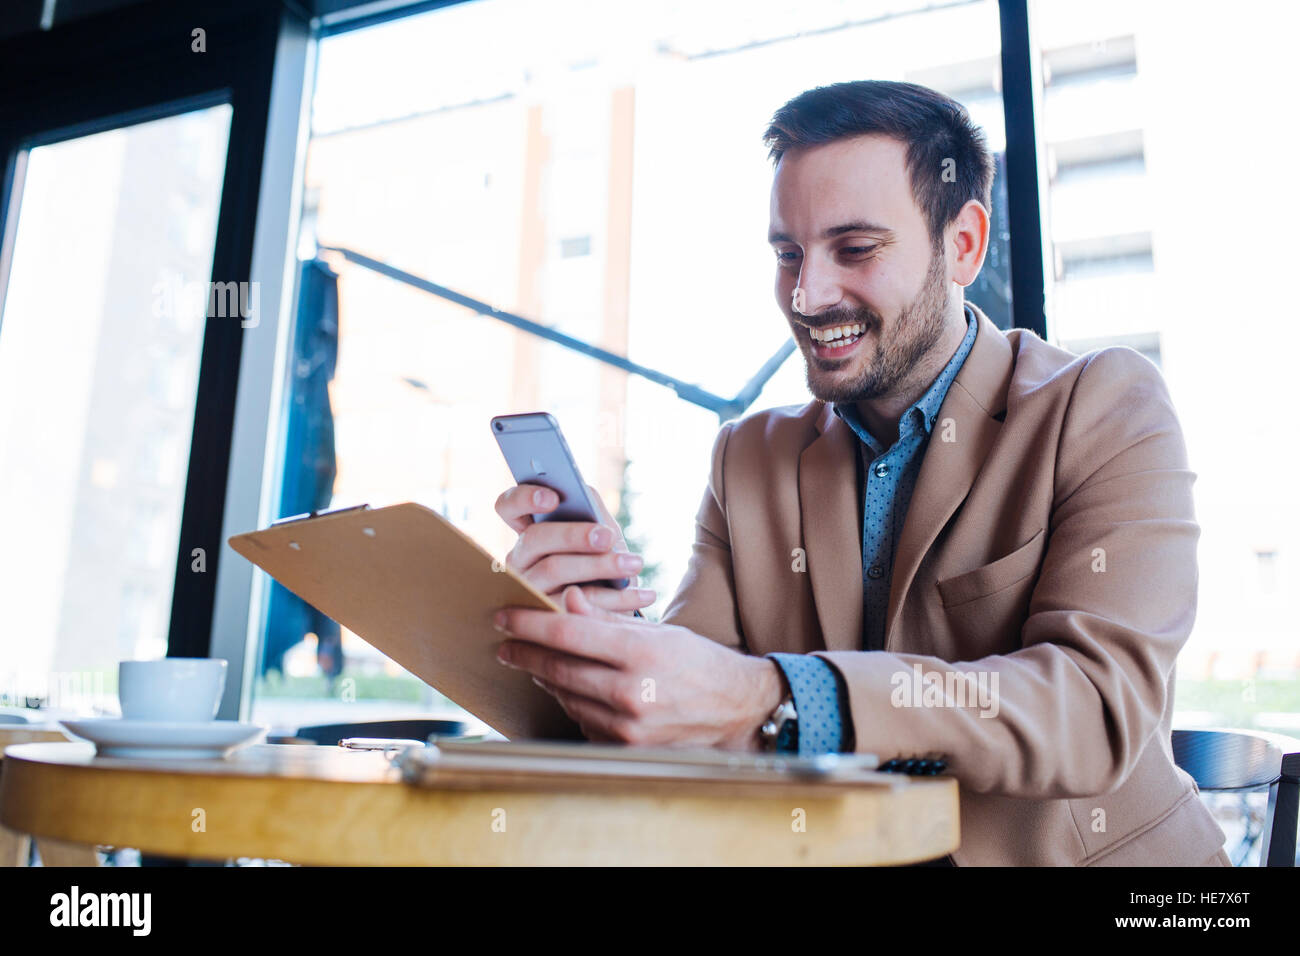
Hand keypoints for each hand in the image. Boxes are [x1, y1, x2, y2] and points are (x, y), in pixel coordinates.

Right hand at [494, 482, 655, 615]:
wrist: (613, 614)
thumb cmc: (603, 562)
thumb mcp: (599, 534)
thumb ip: (590, 509)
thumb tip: (584, 493)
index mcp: (529, 532)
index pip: (509, 506)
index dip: (523, 497)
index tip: (552, 497)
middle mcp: (519, 560)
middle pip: (535, 538)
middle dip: (573, 534)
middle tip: (607, 536)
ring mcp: (526, 591)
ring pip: (553, 571)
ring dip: (599, 565)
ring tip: (634, 564)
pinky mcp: (545, 620)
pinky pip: (576, 606)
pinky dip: (615, 598)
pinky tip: (643, 594)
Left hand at [494, 586, 784, 748]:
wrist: (735, 710)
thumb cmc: (698, 662)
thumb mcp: (658, 631)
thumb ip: (608, 619)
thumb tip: (566, 601)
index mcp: (639, 653)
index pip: (566, 634)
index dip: (528, 624)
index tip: (504, 617)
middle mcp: (630, 692)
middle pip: (557, 669)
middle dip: (525, 653)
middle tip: (506, 643)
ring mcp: (627, 726)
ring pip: (566, 697)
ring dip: (546, 678)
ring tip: (536, 662)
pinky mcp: (626, 748)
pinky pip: (583, 722)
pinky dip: (572, 703)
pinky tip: (570, 688)